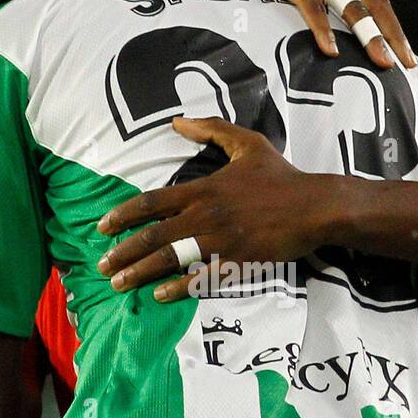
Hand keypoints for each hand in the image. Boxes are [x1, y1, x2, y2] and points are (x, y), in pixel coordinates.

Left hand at [96, 117, 333, 301]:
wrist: (315, 206)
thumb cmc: (281, 176)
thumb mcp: (247, 143)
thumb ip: (211, 130)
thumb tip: (177, 122)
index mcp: (203, 189)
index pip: (152, 202)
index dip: (123, 215)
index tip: (102, 228)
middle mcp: (205, 215)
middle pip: (153, 236)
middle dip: (123, 253)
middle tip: (103, 266)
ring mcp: (220, 241)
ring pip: (170, 259)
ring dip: (141, 273)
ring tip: (120, 284)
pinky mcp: (237, 262)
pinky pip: (201, 278)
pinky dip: (178, 288)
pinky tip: (160, 295)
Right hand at [217, 0, 414, 70]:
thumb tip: (322, 25)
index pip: (376, 0)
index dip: (393, 27)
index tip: (404, 54)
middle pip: (374, 4)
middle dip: (393, 35)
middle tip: (407, 64)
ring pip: (351, 6)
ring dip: (369, 36)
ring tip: (382, 62)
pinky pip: (312, 6)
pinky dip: (323, 29)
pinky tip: (331, 50)